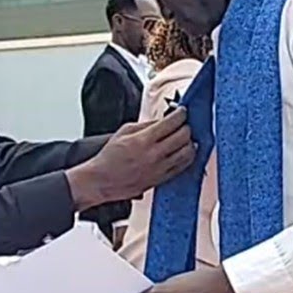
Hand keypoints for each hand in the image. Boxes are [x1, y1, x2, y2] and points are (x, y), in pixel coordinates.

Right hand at [67, 109, 193, 210]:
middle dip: (186, 127)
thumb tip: (163, 119)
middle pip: (183, 136)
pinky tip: (186, 152)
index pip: (171, 123)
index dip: (181, 114)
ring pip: (187, 153)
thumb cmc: (109, 157)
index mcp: (143, 140)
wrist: (102, 180)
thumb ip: (146, 124)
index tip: (182, 111)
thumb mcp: (124, 131)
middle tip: (184, 123)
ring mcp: (159, 168)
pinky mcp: (161, 179)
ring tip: (187, 138)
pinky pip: (182, 167)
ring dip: (190, 142)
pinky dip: (187, 157)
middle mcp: (154, 154)